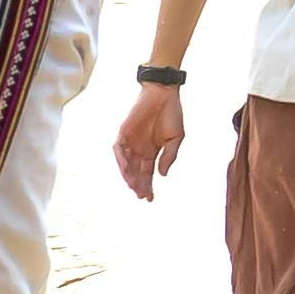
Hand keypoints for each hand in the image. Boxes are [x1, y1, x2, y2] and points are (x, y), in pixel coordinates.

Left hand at [108, 83, 186, 202]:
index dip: (148, 186)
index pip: (147, 173)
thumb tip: (162, 175)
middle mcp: (139, 149)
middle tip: (141, 195)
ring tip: (134, 186)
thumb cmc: (172, 114)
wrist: (164, 94)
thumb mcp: (175, 139)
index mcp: (152, 152)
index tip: (150, 199)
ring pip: (125, 163)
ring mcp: (130, 141)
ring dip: (128, 175)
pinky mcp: (123, 132)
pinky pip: (118, 149)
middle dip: (138, 184)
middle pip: (136, 171)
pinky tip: (126, 169)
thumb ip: (169, 156)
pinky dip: (121, 160)